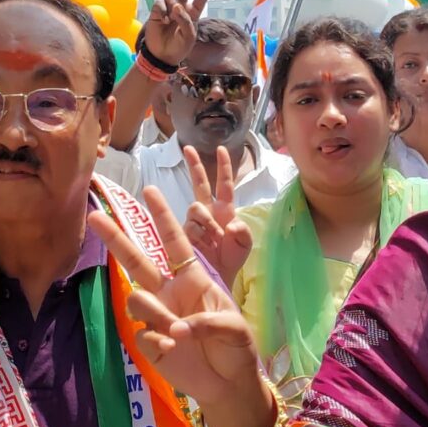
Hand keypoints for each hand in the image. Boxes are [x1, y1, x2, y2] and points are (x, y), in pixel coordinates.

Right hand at [91, 185, 265, 426]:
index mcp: (193, 279)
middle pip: (136, 260)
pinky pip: (142, 334)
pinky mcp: (149, 343)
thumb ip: (208, 321)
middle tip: (94, 215)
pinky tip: (173, 352)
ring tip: (177, 333)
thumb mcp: (234, 327)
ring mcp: (157, 317)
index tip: (151, 191)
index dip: (164, 217)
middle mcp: (170, 293)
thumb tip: (177, 328)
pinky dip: (158, 343)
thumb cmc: (236, 347)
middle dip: (116, 238)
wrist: (229, 383)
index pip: (175, 242)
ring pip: (136, 299)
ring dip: (155, 313)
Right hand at [139, 0, 216, 66]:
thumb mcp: (188, 37)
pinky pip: (159, 3)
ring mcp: (168, 8)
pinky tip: (161, 21)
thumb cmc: (179, 47)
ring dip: (172, 3)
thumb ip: (185, 20)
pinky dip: (161, 11)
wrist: (162, 55)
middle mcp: (181, 7)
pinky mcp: (157, 11)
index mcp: (193, 13)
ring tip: (170, 18)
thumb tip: (176, 6)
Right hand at [183, 145, 254, 283]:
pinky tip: (204, 245)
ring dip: (206, 222)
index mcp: (225, 211)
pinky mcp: (183, 232)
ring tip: (213, 239)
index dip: (224, 167)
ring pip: (195, 207)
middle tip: (187, 147)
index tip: (222, 148)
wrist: (216, 279)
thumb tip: (232, 225)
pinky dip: (199, 234)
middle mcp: (207, 212)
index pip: (225, 185)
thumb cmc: (230, 261)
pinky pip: (190, 226)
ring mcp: (193, 222)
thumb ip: (244, 233)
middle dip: (194, 165)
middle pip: (200, 184)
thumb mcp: (244, 246)